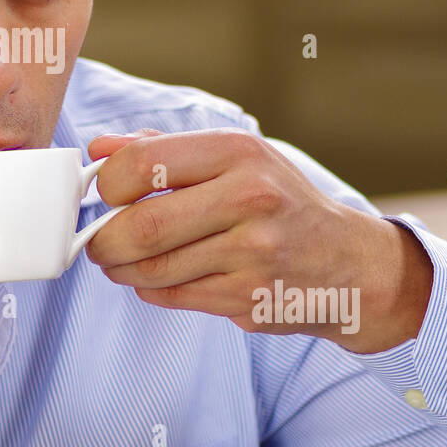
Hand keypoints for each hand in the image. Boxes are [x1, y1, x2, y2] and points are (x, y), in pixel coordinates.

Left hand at [85, 128, 432, 351]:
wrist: (350, 264)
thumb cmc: (279, 203)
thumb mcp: (235, 159)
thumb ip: (165, 150)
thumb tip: (99, 148)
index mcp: (239, 153)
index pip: (144, 163)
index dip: (108, 183)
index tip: (104, 194)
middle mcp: (251, 199)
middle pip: (142, 225)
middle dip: (103, 240)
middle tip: (96, 242)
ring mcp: (254, 253)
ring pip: (153, 269)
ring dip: (121, 270)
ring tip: (119, 261)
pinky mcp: (251, 298)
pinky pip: (174, 296)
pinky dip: (150, 290)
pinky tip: (154, 280)